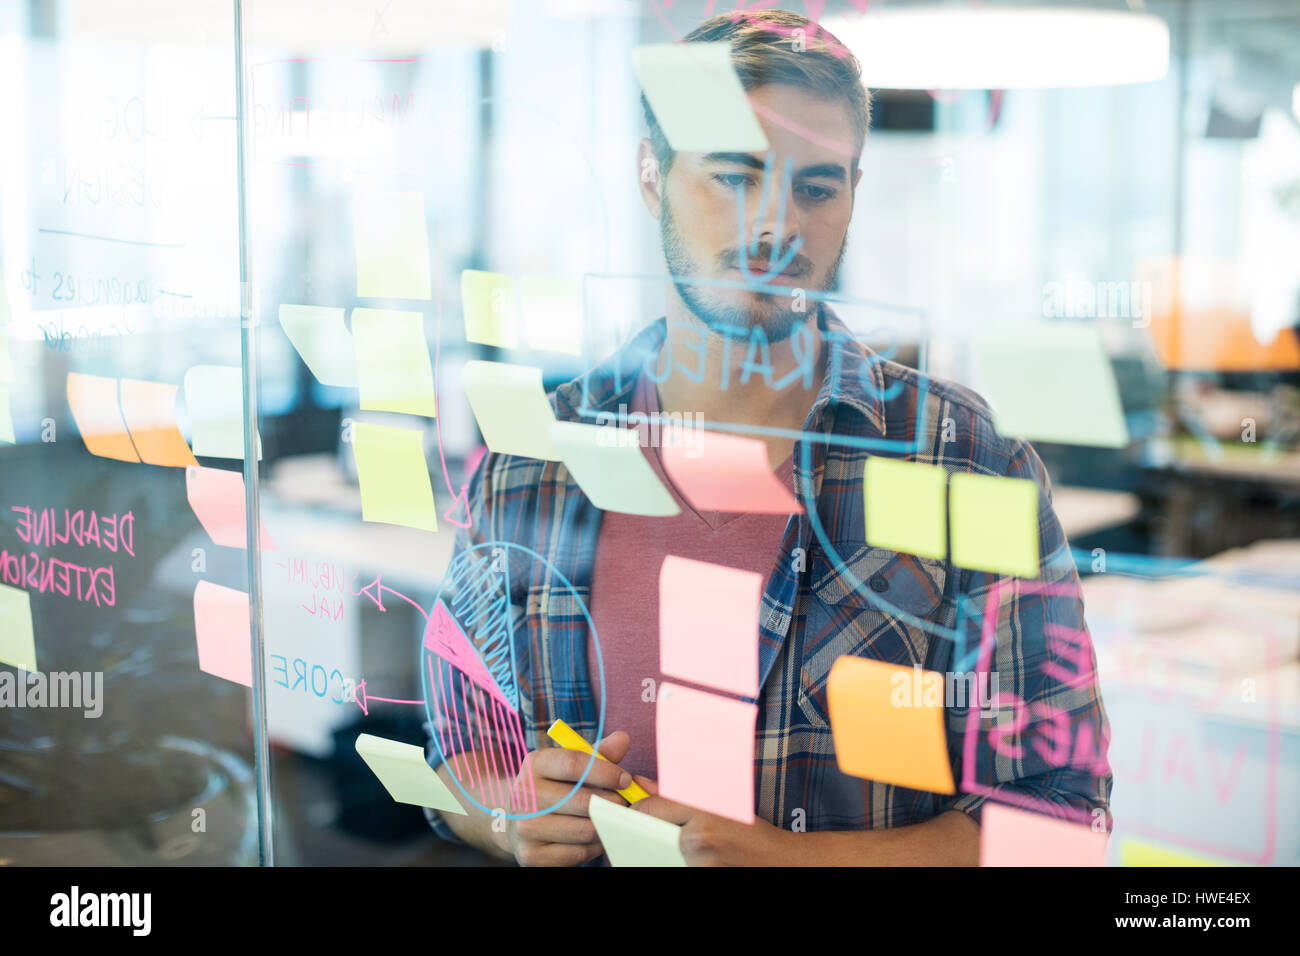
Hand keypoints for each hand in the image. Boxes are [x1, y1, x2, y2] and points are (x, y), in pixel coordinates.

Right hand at [499, 731, 633, 866]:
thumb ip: (599, 753)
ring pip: (584, 830)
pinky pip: (577, 853)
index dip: (606, 772)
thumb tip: (623, 738)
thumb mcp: (573, 764)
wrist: (519, 819)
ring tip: (613, 819)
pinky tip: (597, 837)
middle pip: (582, 800)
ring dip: (606, 826)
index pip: (574, 764)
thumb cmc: (557, 786)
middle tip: (625, 804)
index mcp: (534, 764)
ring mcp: (525, 827)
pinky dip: (594, 847)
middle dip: (612, 803)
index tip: (625, 780)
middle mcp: (524, 794)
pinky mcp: (530, 855)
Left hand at [630, 777, 794, 866]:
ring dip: (673, 849)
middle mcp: (698, 838)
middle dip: (658, 831)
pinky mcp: (702, 876)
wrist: (780, 862)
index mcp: (702, 811)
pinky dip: (684, 862)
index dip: (639, 810)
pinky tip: (707, 857)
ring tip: (703, 845)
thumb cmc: (751, 831)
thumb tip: (641, 785)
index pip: (651, 809)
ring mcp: (700, 863)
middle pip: (656, 833)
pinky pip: (679, 866)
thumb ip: (675, 795)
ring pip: (667, 852)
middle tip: (675, 830)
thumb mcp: (719, 803)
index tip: (637, 812)